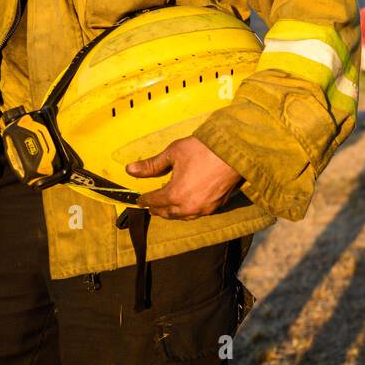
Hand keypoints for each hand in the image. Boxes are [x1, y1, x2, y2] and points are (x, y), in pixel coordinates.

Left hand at [128, 136, 244, 219]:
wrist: (234, 150)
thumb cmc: (203, 148)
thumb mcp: (173, 153)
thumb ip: (151, 165)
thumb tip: (129, 170)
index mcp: (175, 195)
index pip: (154, 201)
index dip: (144, 200)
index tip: (139, 199)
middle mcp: (188, 207)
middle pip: (167, 213)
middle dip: (157, 209)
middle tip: (151, 205)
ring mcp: (204, 208)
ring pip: (183, 216)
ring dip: (173, 212)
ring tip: (168, 206)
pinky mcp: (217, 206)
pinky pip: (198, 213)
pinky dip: (188, 210)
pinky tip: (188, 203)